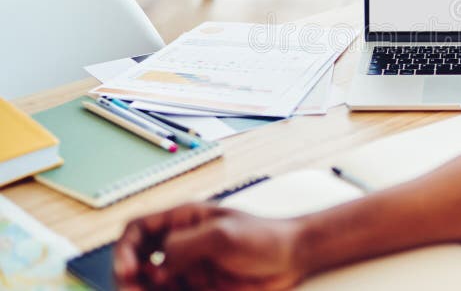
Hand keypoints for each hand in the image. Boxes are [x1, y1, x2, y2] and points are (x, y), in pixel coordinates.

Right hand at [114, 203, 306, 290]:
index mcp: (183, 220)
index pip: (138, 229)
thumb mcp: (222, 235)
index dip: (124, 249)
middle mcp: (180, 244)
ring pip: (151, 283)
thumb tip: (158, 261)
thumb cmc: (263, 236)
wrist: (292, 258)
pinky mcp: (198, 287)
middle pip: (137, 260)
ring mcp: (188, 267)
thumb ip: (186, 245)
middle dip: (129, 277)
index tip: (126, 270)